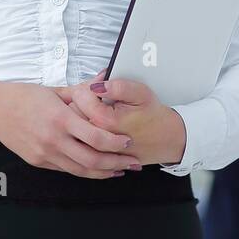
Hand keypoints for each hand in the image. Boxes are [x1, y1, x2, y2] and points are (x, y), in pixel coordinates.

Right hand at [0, 77, 139, 177]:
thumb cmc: (25, 96)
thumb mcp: (55, 91)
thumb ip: (82, 92)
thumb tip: (105, 79)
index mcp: (60, 119)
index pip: (95, 137)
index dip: (116, 143)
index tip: (128, 141)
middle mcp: (53, 140)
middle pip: (92, 160)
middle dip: (117, 163)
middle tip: (133, 162)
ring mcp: (45, 154)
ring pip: (81, 171)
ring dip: (104, 172)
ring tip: (120, 170)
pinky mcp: (39, 162)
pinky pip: (67, 170)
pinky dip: (85, 172)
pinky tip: (97, 169)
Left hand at [58, 75, 185, 165]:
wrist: (166, 141)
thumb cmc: (153, 117)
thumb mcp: (141, 94)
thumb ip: (118, 86)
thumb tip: (98, 83)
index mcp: (105, 120)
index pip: (79, 95)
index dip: (89, 85)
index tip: (99, 85)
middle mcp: (96, 137)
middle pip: (72, 110)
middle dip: (82, 99)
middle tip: (98, 96)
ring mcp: (95, 148)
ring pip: (73, 125)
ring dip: (80, 113)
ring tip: (97, 108)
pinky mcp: (96, 155)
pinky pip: (80, 138)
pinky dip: (82, 128)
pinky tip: (94, 122)